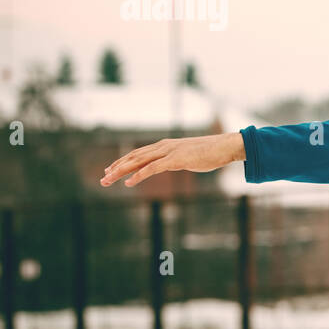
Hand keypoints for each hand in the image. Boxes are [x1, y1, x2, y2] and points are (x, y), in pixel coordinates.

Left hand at [100, 132, 246, 186]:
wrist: (225, 146)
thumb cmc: (211, 152)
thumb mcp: (190, 156)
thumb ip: (179, 159)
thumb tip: (176, 164)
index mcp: (165, 145)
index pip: (138, 153)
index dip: (122, 161)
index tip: (110, 170)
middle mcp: (163, 146)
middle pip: (133, 156)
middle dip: (116, 167)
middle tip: (102, 178)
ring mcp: (168, 152)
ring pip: (138, 161)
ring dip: (121, 171)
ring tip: (108, 180)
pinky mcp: (175, 160)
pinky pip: (152, 168)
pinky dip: (139, 175)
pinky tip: (129, 182)